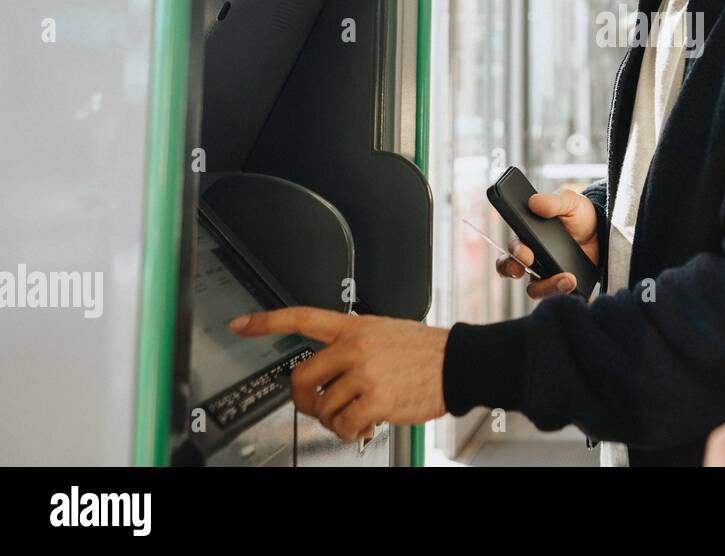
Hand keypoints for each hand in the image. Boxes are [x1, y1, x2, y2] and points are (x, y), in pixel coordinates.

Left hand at [229, 307, 448, 442]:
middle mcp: (354, 347)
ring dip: (337, 418)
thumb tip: (327, 377)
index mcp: (354, 327)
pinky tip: (368, 422)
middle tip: (319, 405)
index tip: (241, 325)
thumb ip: (353, 346)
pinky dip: (351, 431)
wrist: (458, 363)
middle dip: (305, 399)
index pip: (302, 317)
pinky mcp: (375, 399)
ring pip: (323, 407)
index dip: (267, 321)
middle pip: (301, 377)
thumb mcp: (385, 332)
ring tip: (359, 412)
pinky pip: (343, 425)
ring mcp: (363, 373)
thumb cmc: (425, 352)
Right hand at [494, 189, 598, 299]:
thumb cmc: (580, 215)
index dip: (512, 255)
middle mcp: (533, 259)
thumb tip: (534, 202)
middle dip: (518, 273)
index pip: (512, 249)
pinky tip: (578, 290)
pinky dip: (567, 296)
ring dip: (549, 287)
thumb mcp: (570, 202)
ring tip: (569, 279)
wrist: (603, 231)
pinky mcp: (564, 285)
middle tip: (534, 266)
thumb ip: (554, 201)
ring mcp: (547, 274)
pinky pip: (559, 297)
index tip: (524, 254)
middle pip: (514, 272)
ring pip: (536, 289)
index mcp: (529, 237)